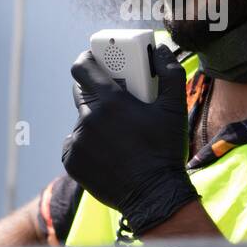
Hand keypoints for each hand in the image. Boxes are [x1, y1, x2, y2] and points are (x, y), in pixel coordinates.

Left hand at [61, 44, 199, 234]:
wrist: (154, 197)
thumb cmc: (165, 151)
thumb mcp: (175, 108)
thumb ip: (169, 73)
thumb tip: (160, 49)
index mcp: (111, 101)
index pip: (83, 67)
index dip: (88, 59)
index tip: (95, 60)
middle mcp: (89, 118)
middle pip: (81, 91)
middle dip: (96, 90)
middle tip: (115, 100)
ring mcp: (78, 141)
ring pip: (82, 120)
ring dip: (95, 121)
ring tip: (119, 135)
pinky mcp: (71, 160)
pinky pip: (75, 143)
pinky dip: (88, 144)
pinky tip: (109, 153)